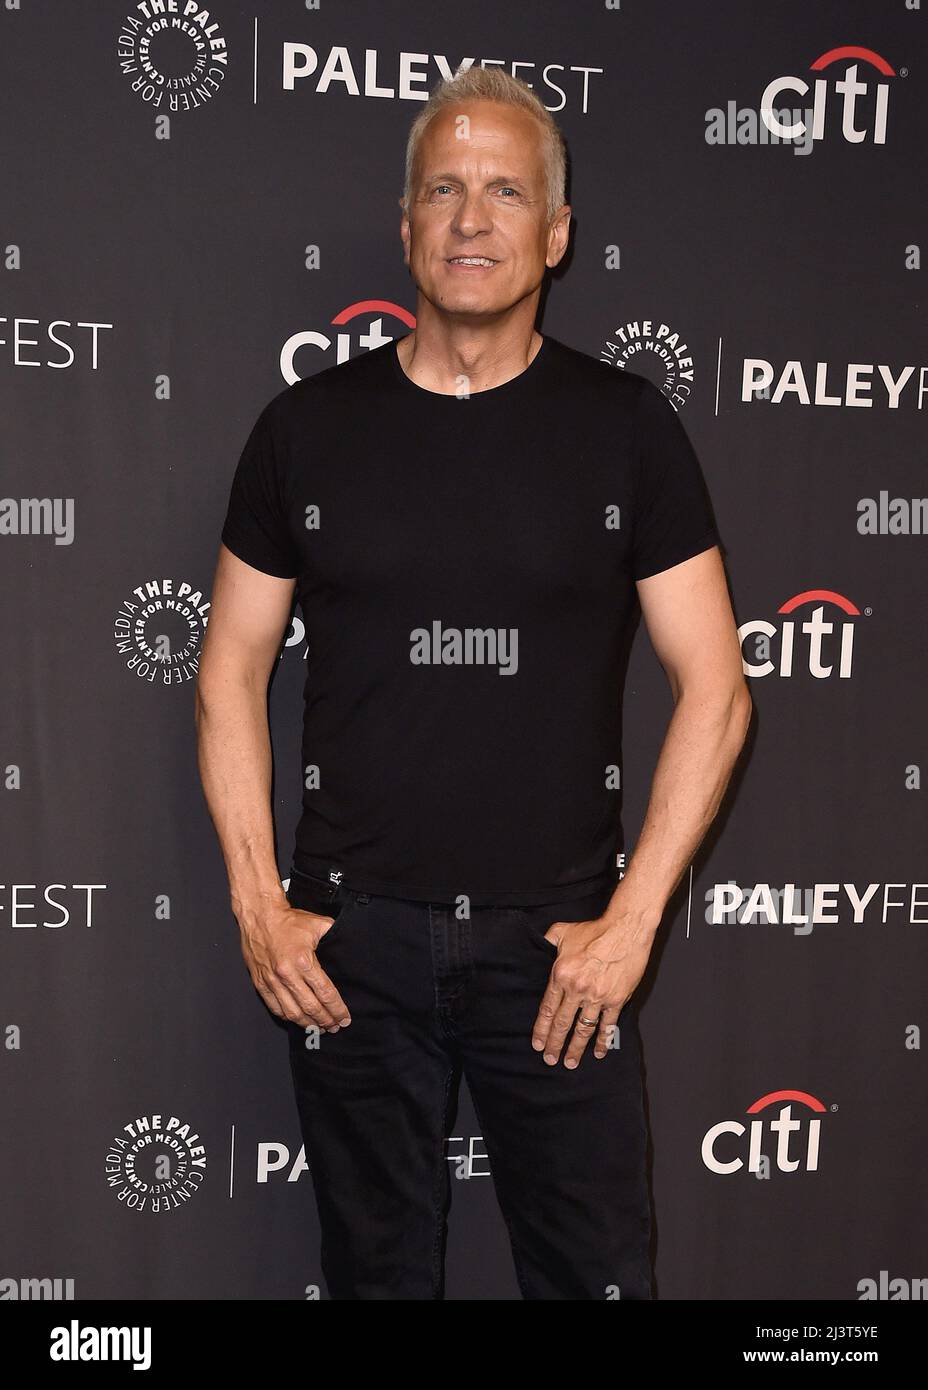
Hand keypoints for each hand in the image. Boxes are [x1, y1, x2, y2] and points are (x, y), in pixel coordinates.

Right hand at [237, 899, 351, 1032]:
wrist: (259, 916)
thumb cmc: (288, 920)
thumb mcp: (318, 924)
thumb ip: (334, 935)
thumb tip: (349, 944)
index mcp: (303, 961)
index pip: (325, 992)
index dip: (337, 1008)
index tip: (345, 1017)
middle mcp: (287, 974)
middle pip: (311, 1007)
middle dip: (326, 1020)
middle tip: (335, 1027)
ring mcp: (272, 981)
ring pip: (292, 1012)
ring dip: (308, 1024)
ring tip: (319, 1028)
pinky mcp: (260, 983)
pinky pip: (275, 1007)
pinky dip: (288, 1017)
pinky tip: (298, 1020)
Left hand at [531, 913, 651, 1068]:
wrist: (625, 930)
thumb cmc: (595, 930)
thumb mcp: (563, 931)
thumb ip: (549, 941)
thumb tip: (541, 945)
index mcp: (561, 975)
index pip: (548, 1010)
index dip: (542, 1029)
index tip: (538, 1044)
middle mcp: (577, 989)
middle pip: (562, 1024)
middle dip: (555, 1044)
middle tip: (550, 1060)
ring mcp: (597, 997)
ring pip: (583, 1029)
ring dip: (576, 1048)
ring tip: (570, 1063)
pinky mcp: (616, 1000)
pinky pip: (607, 1026)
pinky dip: (603, 1041)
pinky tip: (598, 1052)